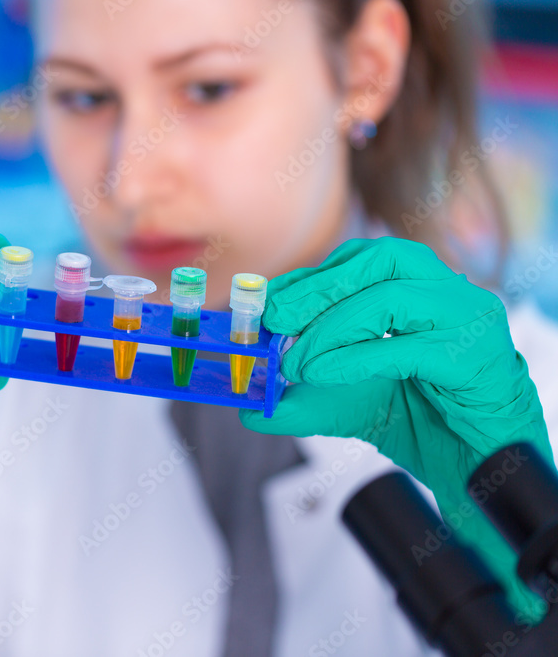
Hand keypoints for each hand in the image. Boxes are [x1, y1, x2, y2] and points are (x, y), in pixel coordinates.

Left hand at [240, 237, 551, 613]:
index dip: (310, 275)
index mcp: (419, 288)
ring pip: (391, 296)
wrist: (476, 465)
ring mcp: (467, 318)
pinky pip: (405, 347)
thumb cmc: (421, 420)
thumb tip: (248, 408)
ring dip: (331, 326)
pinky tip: (322, 373)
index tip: (268, 300)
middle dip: (318, 287)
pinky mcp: (475, 356)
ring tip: (297, 361)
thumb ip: (298, 402)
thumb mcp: (345, 404)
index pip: (361, 258)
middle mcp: (447, 292)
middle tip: (275, 319)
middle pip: (381, 259)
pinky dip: (354, 358)